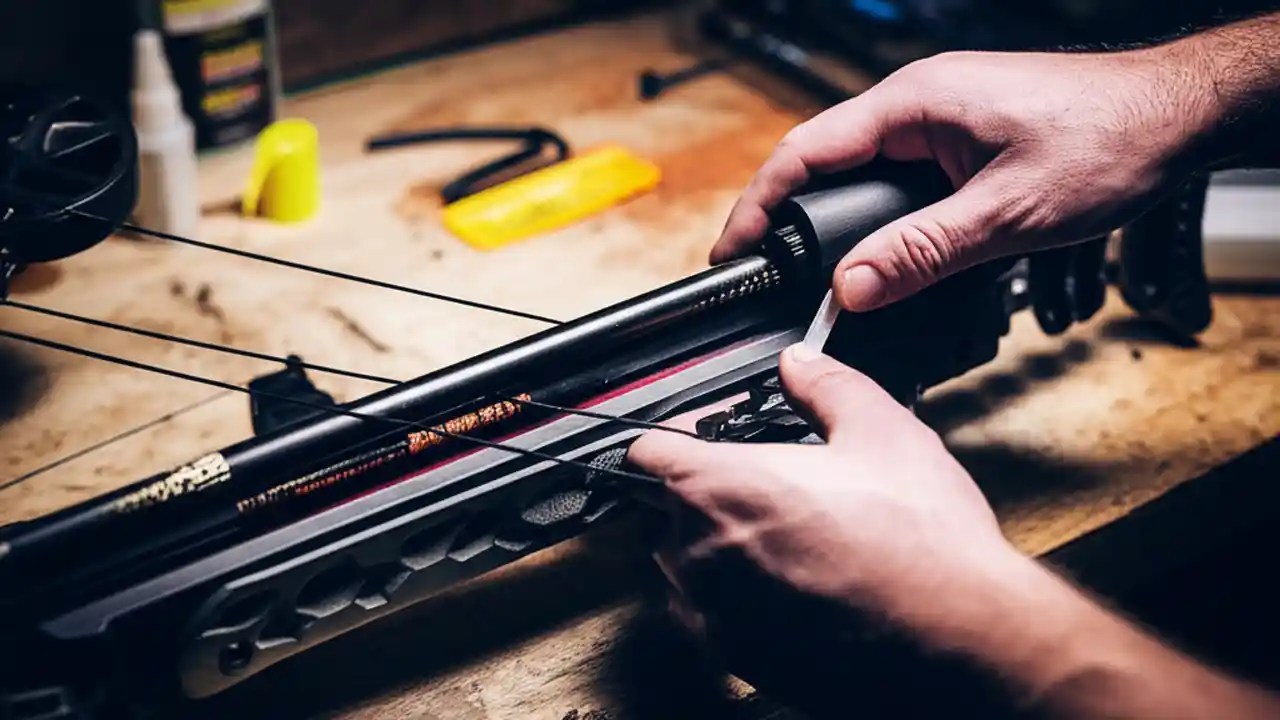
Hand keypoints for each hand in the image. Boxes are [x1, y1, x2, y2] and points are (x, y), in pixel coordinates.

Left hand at [628, 345, 1279, 717]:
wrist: (957, 641)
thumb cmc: (922, 546)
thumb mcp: (882, 431)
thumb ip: (826, 385)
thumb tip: (800, 363)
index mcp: (720, 486)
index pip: (644, 450)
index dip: (675, 434)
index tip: (706, 433)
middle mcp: (699, 552)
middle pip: (662, 505)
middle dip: (702, 487)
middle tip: (762, 478)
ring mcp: (713, 611)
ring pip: (682, 562)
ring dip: (712, 541)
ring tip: (781, 530)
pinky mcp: (736, 656)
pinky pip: (705, 613)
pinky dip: (729, 592)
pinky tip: (785, 579)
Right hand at [712, 46, 1217, 311]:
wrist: (1178, 117)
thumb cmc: (1112, 139)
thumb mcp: (1009, 213)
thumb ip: (923, 252)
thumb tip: (853, 287)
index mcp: (914, 103)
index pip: (804, 153)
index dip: (759, 206)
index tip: (734, 251)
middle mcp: (918, 105)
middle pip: (823, 164)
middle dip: (789, 222)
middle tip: (766, 278)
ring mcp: (939, 122)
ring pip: (862, 178)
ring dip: (837, 226)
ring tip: (816, 278)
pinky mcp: (961, 143)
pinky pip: (898, 182)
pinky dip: (879, 222)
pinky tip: (880, 257)